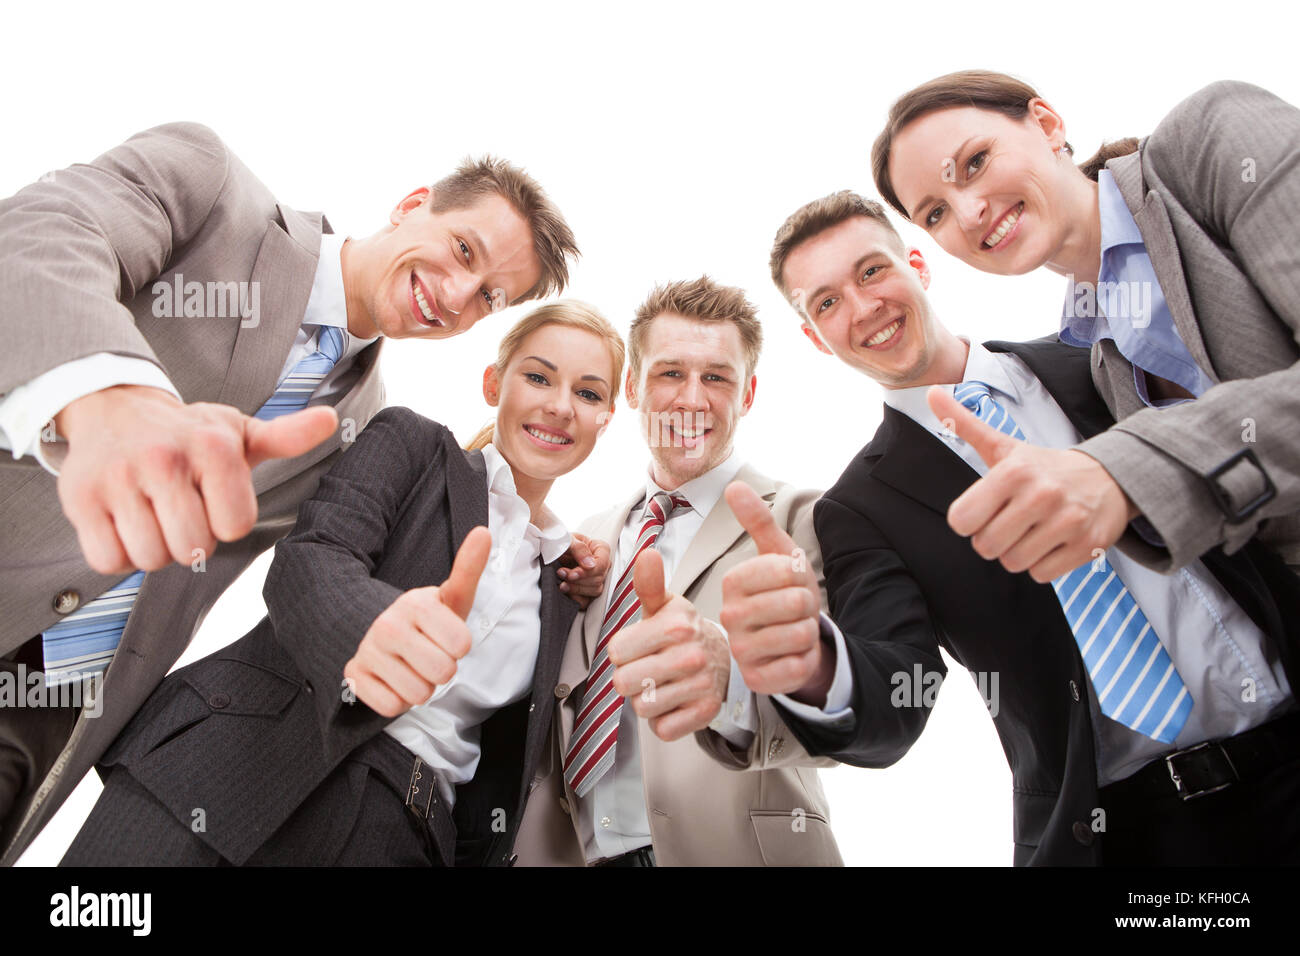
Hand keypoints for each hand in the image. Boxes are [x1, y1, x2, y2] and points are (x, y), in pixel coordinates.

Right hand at [54, 384, 338, 574]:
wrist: (115, 409)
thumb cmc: (186, 431)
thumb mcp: (239, 431)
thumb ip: (286, 436)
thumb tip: (329, 420)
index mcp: (211, 444)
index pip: (235, 527)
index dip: (226, 522)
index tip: (213, 500)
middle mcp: (164, 457)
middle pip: (192, 548)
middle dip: (191, 539)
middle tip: (180, 510)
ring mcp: (118, 477)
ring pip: (151, 558)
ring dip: (155, 549)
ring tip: (153, 514)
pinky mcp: (80, 499)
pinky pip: (109, 561)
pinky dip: (119, 555)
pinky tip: (125, 523)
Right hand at [343, 526, 490, 717]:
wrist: (382, 636)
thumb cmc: (428, 621)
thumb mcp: (451, 598)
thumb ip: (469, 568)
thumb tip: (484, 531)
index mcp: (416, 603)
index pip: (462, 646)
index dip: (459, 647)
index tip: (445, 636)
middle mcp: (388, 624)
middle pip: (442, 672)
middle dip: (442, 671)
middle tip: (430, 655)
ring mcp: (367, 650)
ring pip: (417, 695)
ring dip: (420, 689)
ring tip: (412, 667)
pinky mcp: (352, 675)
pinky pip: (391, 707)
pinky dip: (396, 701)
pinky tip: (392, 679)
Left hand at [556, 532, 610, 608]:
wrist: (546, 549)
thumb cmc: (558, 541)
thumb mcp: (567, 539)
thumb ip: (579, 548)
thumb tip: (590, 565)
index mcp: (600, 549)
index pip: (602, 564)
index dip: (588, 572)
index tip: (573, 574)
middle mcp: (599, 565)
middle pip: (598, 579)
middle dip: (578, 580)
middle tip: (562, 575)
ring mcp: (593, 578)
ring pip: (594, 590)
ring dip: (576, 589)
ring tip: (561, 584)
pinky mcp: (585, 591)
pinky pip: (587, 601)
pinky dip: (575, 598)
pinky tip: (565, 591)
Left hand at [607, 549, 729, 740]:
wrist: (725, 659)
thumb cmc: (684, 632)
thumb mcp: (666, 605)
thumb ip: (649, 584)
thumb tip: (647, 555)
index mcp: (676, 626)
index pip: (615, 652)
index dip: (622, 651)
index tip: (639, 646)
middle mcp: (690, 656)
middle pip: (624, 682)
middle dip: (631, 677)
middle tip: (648, 667)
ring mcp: (700, 686)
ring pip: (642, 707)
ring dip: (647, 699)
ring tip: (662, 683)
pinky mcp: (705, 713)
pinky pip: (662, 729)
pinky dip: (664, 720)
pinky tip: (675, 701)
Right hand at [721, 481, 831, 704]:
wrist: (793, 643)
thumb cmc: (785, 595)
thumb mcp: (779, 555)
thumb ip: (757, 521)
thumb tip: (734, 486)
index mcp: (733, 583)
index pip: (786, 570)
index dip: (801, 576)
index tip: (792, 583)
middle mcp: (729, 616)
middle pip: (795, 603)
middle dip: (808, 606)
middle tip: (797, 610)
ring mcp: (741, 650)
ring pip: (800, 634)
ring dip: (808, 633)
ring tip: (795, 631)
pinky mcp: (757, 679)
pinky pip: (797, 665)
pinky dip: (805, 660)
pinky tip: (793, 656)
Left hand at [927, 387, 1139, 582]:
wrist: (1109, 478)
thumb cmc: (1043, 467)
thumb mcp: (1003, 446)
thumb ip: (964, 424)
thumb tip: (931, 393)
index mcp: (1014, 471)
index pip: (962, 520)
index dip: (969, 520)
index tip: (985, 509)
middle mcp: (1042, 494)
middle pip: (986, 546)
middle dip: (993, 539)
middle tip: (1011, 521)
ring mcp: (1068, 521)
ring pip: (1013, 563)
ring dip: (1017, 552)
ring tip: (1032, 529)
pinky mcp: (1087, 545)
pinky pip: (1041, 575)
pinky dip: (1042, 565)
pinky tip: (1051, 541)